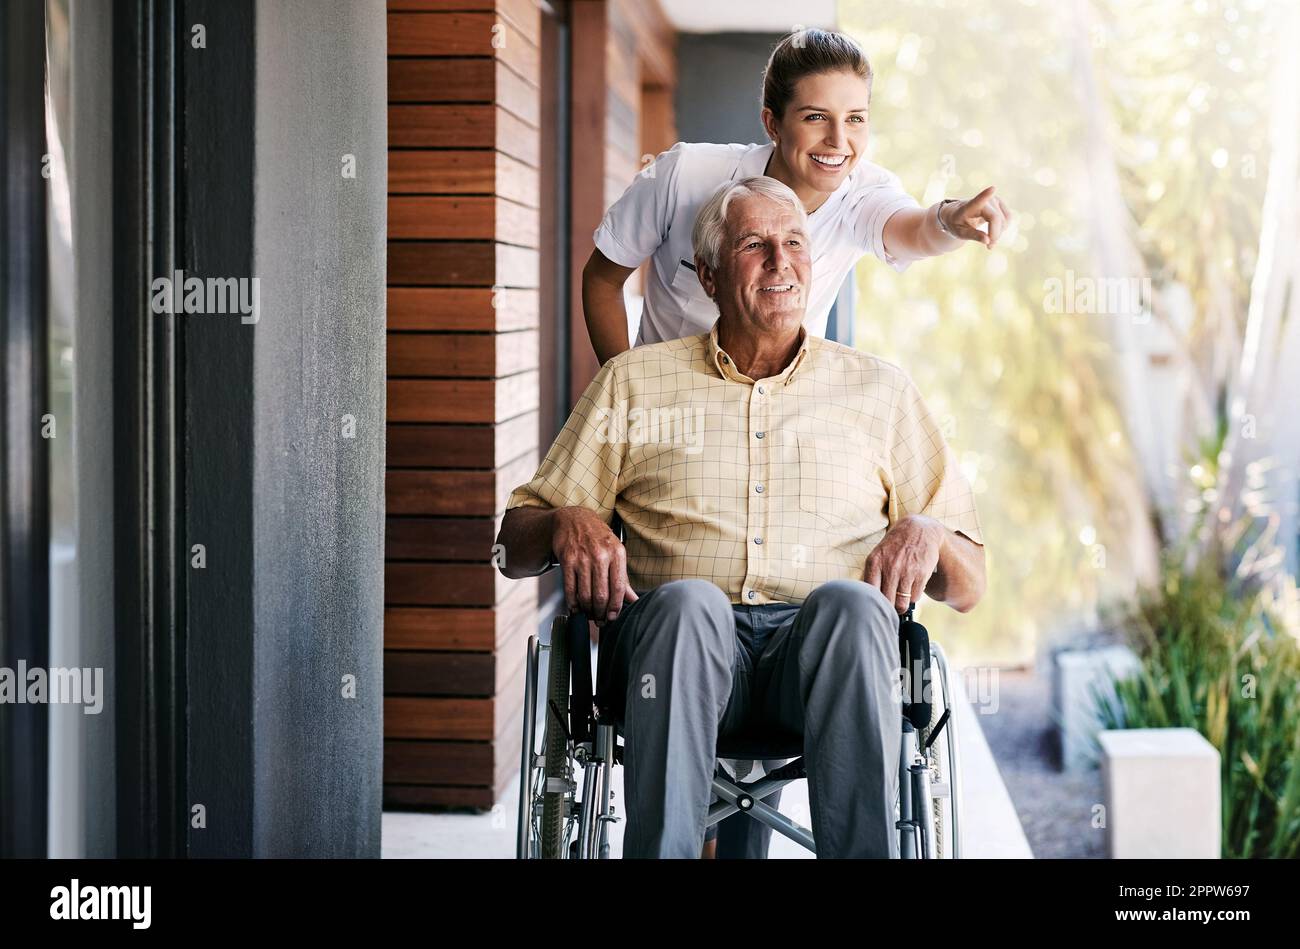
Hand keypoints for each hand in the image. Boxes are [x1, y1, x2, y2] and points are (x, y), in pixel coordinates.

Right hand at [552, 507, 638, 622]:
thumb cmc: (598, 538)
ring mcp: (583, 557)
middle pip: (601, 594)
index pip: (619, 588)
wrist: (574, 519)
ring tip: (588, 615)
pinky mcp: (567, 560)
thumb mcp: (615, 552)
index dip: (615, 607)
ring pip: (585, 594)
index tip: (612, 617)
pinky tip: (576, 608)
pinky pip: (570, 588)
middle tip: (600, 620)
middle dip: (600, 613)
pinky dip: (573, 603)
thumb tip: (633, 600)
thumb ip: (623, 578)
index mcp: (617, 553)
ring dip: (587, 610)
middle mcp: (601, 555)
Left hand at [864, 515, 944, 614]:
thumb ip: (872, 574)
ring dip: (901, 604)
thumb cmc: (895, 546)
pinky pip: (915, 597)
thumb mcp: (878, 555)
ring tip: (900, 598)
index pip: (869, 593)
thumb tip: (866, 599)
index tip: (875, 605)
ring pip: (901, 603)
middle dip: (888, 607)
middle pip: (886, 602)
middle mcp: (889, 567)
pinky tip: (911, 587)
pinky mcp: (921, 574)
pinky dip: (913, 596)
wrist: (918, 529)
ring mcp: (906, 571)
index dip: (873, 603)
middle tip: (890, 605)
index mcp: (874, 562)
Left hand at [941, 186, 1010, 248]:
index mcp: (968, 207)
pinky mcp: (999, 202)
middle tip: (989, 246)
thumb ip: (973, 236)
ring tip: (989, 240)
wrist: (957, 214)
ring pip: (1004, 220)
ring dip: (999, 233)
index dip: (985, 196)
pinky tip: (994, 232)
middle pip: (996, 219)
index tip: (992, 189)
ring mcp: (993, 200)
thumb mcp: (960, 233)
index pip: (978, 201)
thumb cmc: (957, 224)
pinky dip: (1003, 228)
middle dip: (995, 234)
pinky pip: (1008, 219)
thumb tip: (987, 240)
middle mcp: (983, 200)